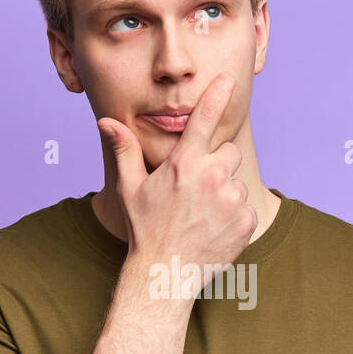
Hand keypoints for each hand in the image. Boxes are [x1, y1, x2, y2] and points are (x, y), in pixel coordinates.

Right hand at [97, 71, 257, 275]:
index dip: (217, 95)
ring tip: (201, 214)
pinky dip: (234, 217)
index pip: (205, 118)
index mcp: (184, 164)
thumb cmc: (145, 229)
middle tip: (196, 188)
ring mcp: (231, 201)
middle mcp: (211, 177)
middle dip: (216, 164)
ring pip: (237, 183)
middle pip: (228, 152)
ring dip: (224, 193)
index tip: (228, 79)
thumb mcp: (129, 189)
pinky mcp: (246, 222)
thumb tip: (106, 121)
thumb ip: (124, 150)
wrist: (164, 274)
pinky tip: (213, 229)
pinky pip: (245, 209)